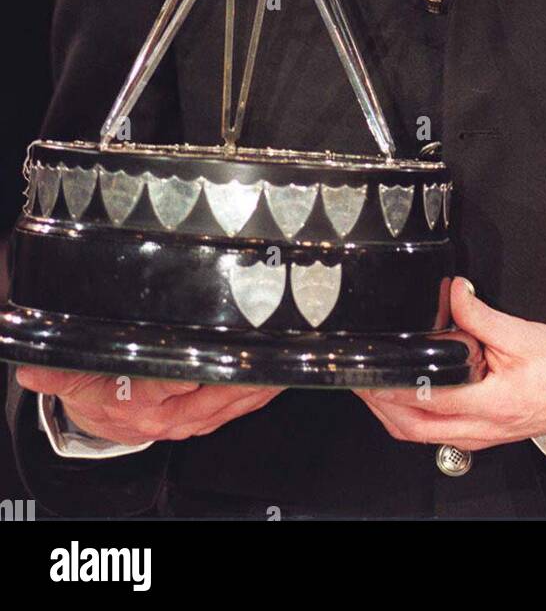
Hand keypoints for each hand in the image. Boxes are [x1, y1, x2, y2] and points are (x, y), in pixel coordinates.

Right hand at [15, 366, 282, 443]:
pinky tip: (273, 382)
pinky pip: (234, 411)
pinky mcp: (202, 420)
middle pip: (213, 396)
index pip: (170, 386)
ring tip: (280, 367)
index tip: (215, 355)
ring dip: (257, 388)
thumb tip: (33, 370)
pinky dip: (256, 397)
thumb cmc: (94, 390)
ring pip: (229, 405)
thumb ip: (59, 371)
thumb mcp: (76, 375)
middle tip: (268, 356)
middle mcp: (168, 417)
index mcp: (140, 403)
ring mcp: (188, 422)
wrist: (98, 418)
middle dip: (242, 377)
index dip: (193, 372)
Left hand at [354, 277, 545, 450]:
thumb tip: (454, 292)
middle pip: (412, 428)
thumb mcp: (520, 333)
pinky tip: (402, 397)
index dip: (393, 387)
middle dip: (379, 406)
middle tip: (359, 378)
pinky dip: (409, 419)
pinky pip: (432, 434)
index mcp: (489, 403)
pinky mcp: (477, 435)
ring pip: (419, 435)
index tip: (372, 371)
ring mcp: (476, 437)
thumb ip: (480, 315)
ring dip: (390, 415)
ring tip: (372, 386)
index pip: (428, 400)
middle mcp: (478, 428)